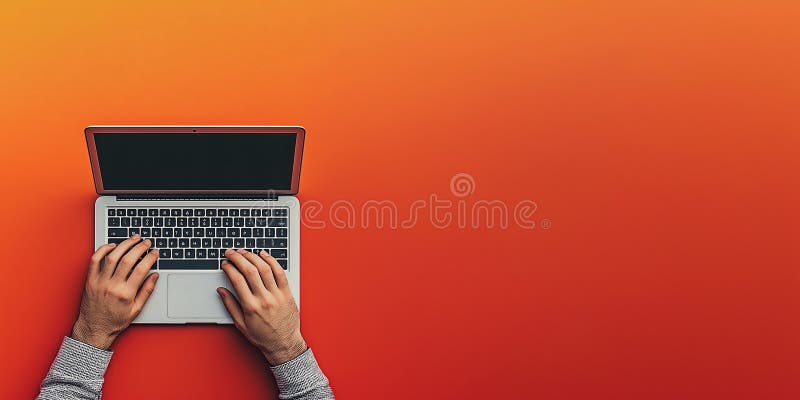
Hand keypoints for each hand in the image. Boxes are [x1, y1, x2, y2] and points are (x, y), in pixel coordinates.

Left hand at [71, 234, 158, 349]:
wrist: (94, 329)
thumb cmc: (115, 321)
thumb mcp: (136, 310)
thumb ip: (146, 291)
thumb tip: (155, 276)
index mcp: (125, 294)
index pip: (141, 269)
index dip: (150, 258)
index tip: (155, 252)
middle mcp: (112, 286)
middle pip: (128, 260)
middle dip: (139, 248)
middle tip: (146, 242)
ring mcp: (99, 282)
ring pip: (112, 257)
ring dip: (124, 245)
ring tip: (132, 239)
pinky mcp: (90, 280)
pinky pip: (94, 260)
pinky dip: (103, 250)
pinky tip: (112, 246)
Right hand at [218, 249, 306, 364]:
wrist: (284, 344)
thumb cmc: (263, 337)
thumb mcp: (241, 325)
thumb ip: (230, 305)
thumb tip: (221, 291)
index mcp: (251, 306)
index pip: (237, 279)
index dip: (229, 268)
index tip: (224, 263)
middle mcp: (264, 298)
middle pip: (250, 270)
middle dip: (238, 258)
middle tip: (232, 252)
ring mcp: (277, 295)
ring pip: (264, 268)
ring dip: (253, 256)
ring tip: (245, 252)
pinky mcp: (287, 293)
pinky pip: (280, 272)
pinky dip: (272, 261)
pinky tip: (264, 255)